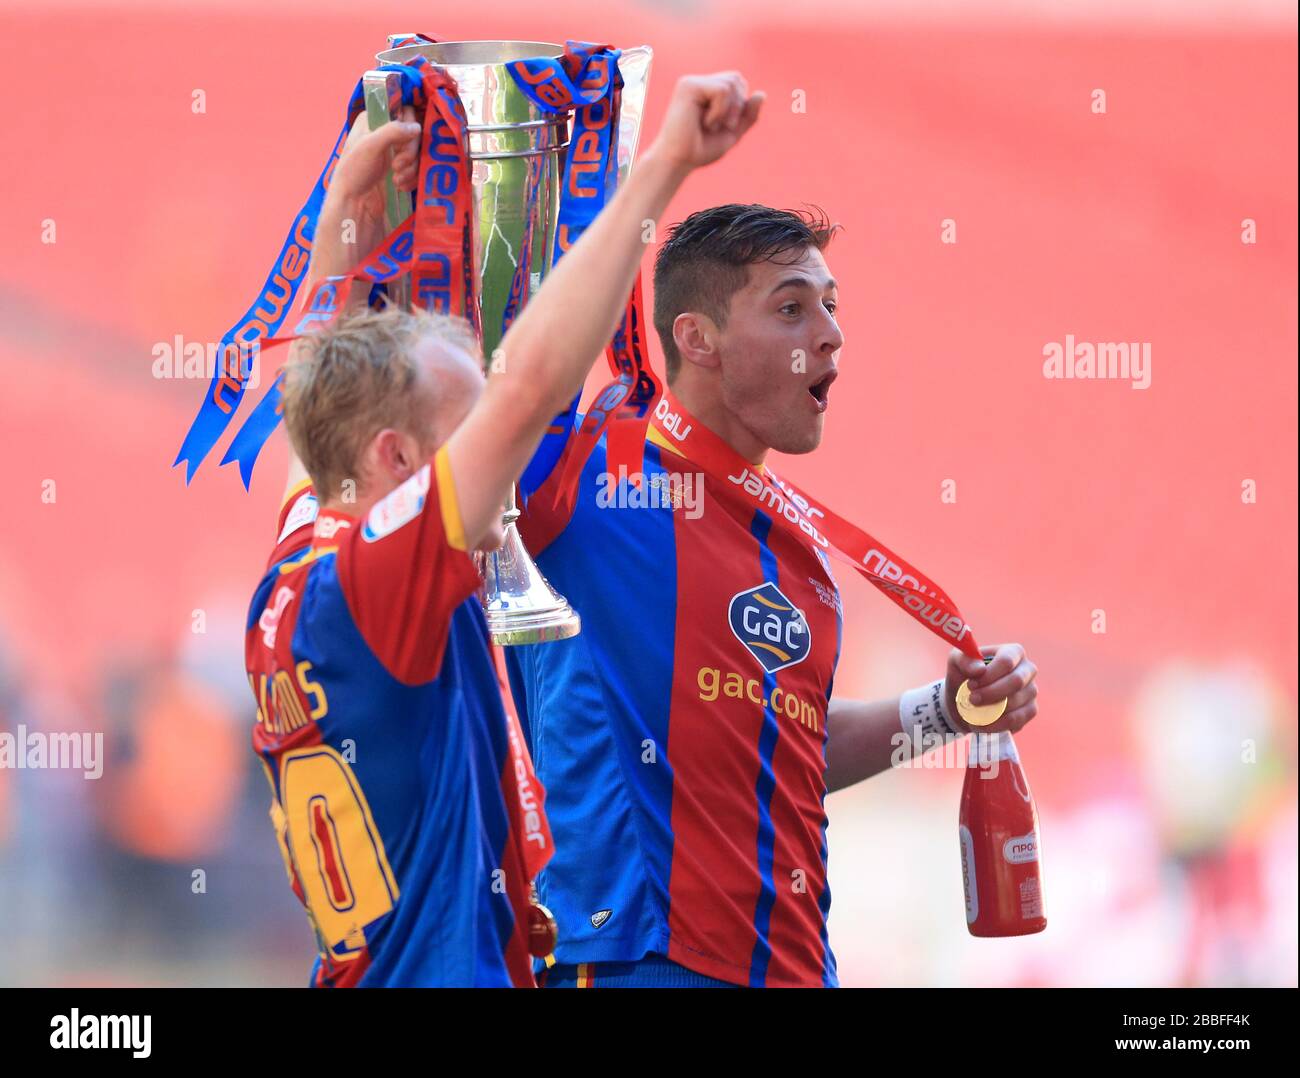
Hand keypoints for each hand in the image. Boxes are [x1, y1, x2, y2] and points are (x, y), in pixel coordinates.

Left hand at [314, 107, 421, 276]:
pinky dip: (413, 177)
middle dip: (411, 149)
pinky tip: (402, 186)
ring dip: (412, 166)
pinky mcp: (403, 171)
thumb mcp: (369, 147)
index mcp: (374, 120)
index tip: (405, 137)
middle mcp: (386, 133)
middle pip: (415, 131)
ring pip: (419, 150)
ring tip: (398, 179)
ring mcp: (395, 153)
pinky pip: (419, 168)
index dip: (408, 122)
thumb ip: (392, 132)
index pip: (403, 109)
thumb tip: (417, 127)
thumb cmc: (353, 174)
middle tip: (398, 165)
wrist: (353, 207)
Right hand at [647, 72, 763, 170]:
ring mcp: (692, 83)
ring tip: (710, 125)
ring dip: (728, 111)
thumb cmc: (701, 149)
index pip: (737, 83)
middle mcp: (698, 83)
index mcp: (706, 90)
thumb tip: (762, 94)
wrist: (679, 161)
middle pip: (736, 79)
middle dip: (737, 107)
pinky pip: (722, 90)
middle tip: (720, 126)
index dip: (740, 104)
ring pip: (731, 83)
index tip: (724, 125)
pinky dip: (720, 111)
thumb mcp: (733, 132)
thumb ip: (748, 114)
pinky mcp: (688, 86)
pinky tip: (705, 122)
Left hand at [943, 643, 1038, 735]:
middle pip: (1016, 681)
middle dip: (991, 693)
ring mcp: (1031, 691)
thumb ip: (964, 660)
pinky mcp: (1030, 710)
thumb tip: (979, 670)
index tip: (970, 685)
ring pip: (1016, 702)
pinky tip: (981, 724)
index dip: (989, 675)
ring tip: (973, 713)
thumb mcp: (957, 662)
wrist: (966, 699)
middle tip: (972, 700)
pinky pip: (1018, 720)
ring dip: (992, 710)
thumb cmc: (964, 675)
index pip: (1007, 661)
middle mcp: (1027, 669)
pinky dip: (997, 725)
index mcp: (1013, 652)